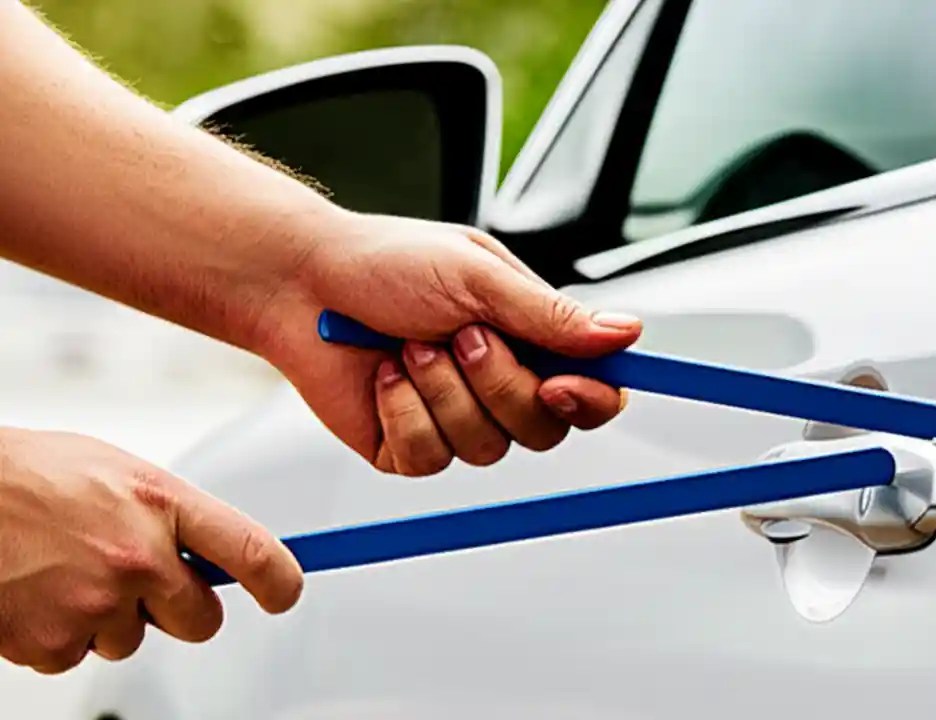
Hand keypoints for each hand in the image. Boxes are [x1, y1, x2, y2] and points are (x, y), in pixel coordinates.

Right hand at [0, 429, 302, 672]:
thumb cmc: (29, 476)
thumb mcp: (118, 474)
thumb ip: (168, 514)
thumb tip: (209, 553)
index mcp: (160, 503)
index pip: (253, 552)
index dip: (281, 581)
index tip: (285, 593)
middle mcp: (137, 557)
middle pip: (202, 619)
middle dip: (178, 608)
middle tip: (137, 580)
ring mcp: (96, 604)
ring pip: (134, 639)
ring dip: (109, 617)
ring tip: (65, 570)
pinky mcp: (52, 643)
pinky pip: (78, 655)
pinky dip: (60, 633)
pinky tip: (37, 592)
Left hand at [258, 213, 641, 475]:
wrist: (302, 283)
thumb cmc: (389, 263)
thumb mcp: (478, 277)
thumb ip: (551, 315)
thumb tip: (628, 333)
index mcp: (531, 340)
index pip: (593, 392)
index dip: (591, 400)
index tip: (564, 386)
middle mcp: (500, 385)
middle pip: (545, 430)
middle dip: (500, 384)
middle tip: (461, 336)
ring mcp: (457, 420)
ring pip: (488, 448)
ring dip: (445, 391)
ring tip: (410, 345)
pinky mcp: (410, 447)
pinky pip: (430, 457)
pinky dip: (405, 411)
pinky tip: (386, 375)